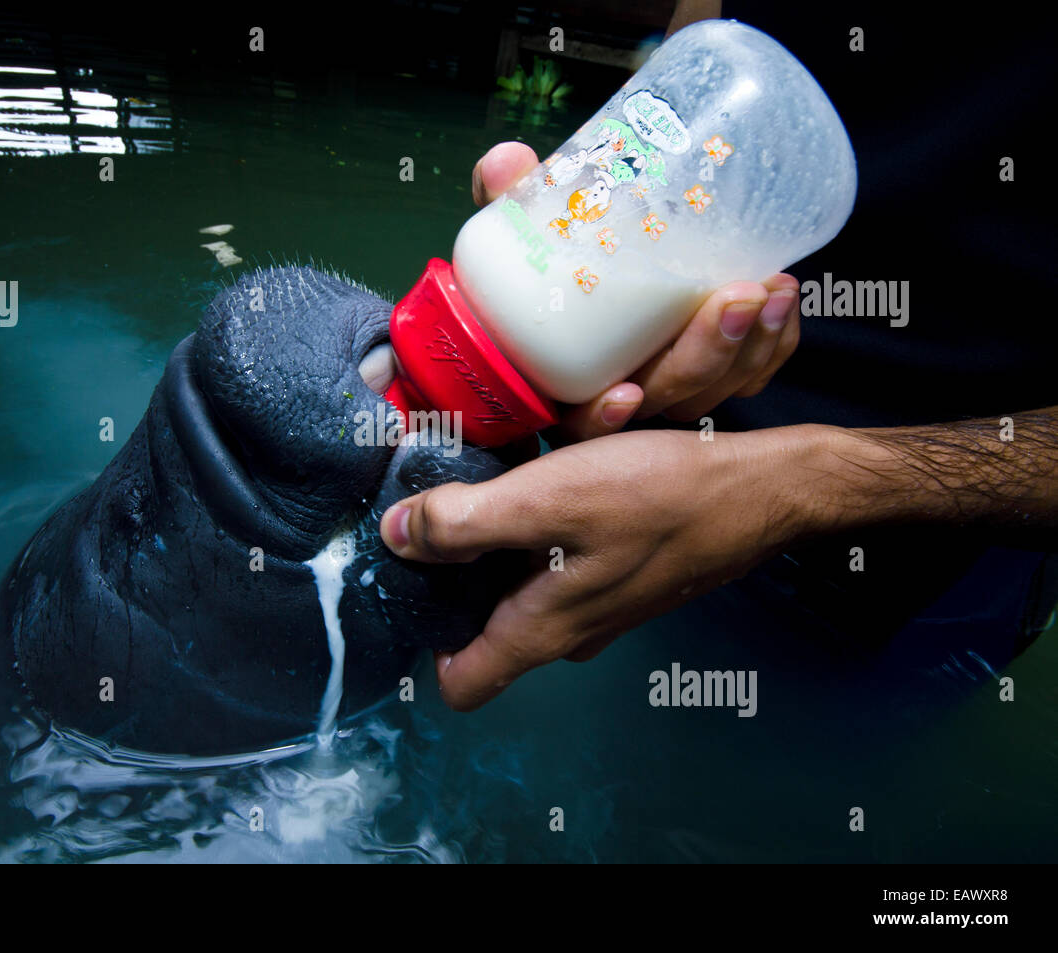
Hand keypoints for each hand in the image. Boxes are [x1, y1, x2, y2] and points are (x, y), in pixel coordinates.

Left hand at [381, 424, 834, 709]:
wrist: (762, 489)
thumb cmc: (661, 498)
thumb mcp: (547, 501)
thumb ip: (462, 523)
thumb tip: (396, 535)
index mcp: (540, 631)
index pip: (461, 684)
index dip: (424, 642)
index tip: (409, 580)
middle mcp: (567, 631)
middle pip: (483, 624)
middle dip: (459, 569)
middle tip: (453, 502)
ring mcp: (597, 604)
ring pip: (521, 584)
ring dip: (506, 535)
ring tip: (507, 473)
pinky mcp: (618, 571)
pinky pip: (559, 558)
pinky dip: (547, 522)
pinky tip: (557, 470)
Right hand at [472, 142, 801, 441]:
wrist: (590, 252)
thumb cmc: (548, 254)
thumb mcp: (521, 224)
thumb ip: (512, 196)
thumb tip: (504, 162)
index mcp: (564, 376)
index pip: (579, 421)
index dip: (602, 419)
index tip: (624, 391)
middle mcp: (618, 389)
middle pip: (668, 400)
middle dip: (709, 357)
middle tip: (738, 295)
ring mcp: (669, 381)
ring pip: (717, 390)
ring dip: (753, 348)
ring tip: (776, 287)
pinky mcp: (710, 363)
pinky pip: (748, 372)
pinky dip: (771, 344)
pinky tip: (784, 301)